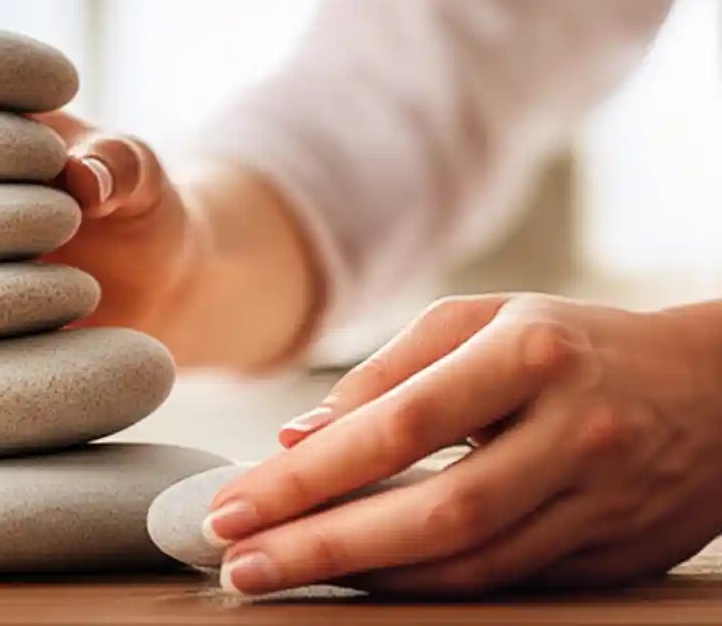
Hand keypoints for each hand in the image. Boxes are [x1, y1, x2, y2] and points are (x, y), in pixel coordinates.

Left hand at [205, 294, 721, 595]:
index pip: (400, 426)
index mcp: (533, 354)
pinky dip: (426, 588)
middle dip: (322, 545)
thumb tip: (296, 438)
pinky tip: (364, 582)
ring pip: (470, 562)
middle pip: (433, 510)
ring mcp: (602, 500)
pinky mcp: (614, 555)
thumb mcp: (482, 322)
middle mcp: (575, 430)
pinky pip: (504, 583)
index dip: (310, 475)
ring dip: (366, 577)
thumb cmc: (571, 342)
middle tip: (241, 563)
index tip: (234, 503)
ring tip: (283, 576)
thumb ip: (386, 374)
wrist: (716, 390)